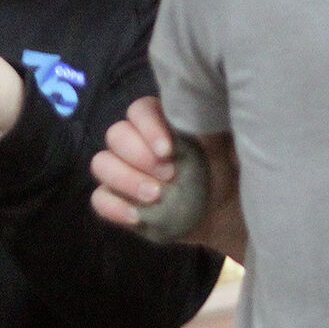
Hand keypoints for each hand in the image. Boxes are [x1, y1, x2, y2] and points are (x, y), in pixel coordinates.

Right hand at [91, 98, 246, 261]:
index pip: (139, 110)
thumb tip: (206, 110)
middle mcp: (135, 142)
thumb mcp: (229, 145)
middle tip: (169, 175)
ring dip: (125, 179)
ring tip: (155, 196)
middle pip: (115, 135)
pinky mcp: (118, 201)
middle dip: (138, 156)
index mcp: (160, 121)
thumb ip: (214, 127)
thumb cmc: (226, 171)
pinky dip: (114, 207)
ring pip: (101, 164)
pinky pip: (99, 199)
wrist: (224, 213)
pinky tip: (137, 217)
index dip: (148, 127)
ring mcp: (122, 171)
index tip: (168, 150)